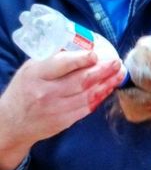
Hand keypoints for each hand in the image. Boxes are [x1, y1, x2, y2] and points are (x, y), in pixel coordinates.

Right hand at [0, 51, 123, 169]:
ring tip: (119, 74)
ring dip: (107, 84)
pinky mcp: (64, 121)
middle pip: (80, 81)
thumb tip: (79, 46)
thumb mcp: (30, 69)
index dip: (81, 60)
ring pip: (88, 95)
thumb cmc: (23, 90)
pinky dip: (100, 97)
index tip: (96, 54)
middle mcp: (46, 92)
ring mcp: (56, 109)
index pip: (61, 65)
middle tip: (116, 62)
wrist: (12, 123)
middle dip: (102, 71)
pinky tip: (109, 88)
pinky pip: (87, 108)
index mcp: (36, 74)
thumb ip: (52, 59)